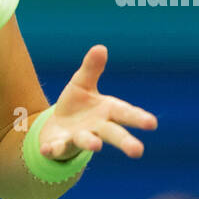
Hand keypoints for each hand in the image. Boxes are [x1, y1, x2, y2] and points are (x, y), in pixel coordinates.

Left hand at [39, 44, 156, 159]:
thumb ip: (91, 69)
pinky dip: (52, 150)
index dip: (138, 118)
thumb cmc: (77, 104)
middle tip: (138, 151)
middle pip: (113, 134)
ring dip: (91, 143)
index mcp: (107, 111)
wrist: (56, 127)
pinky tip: (46, 149)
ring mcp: (78, 138)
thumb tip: (100, 47)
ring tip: (96, 146)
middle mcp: (97, 128)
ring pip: (87, 141)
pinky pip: (56, 148)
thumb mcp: (82, 83)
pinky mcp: (59, 146)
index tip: (152, 124)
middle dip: (125, 142)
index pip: (125, 114)